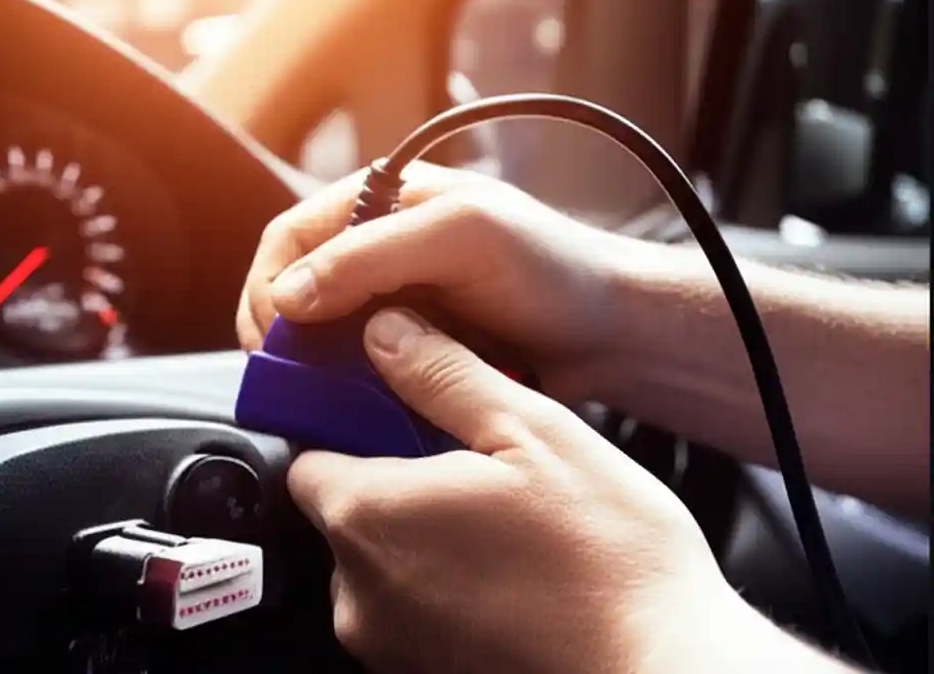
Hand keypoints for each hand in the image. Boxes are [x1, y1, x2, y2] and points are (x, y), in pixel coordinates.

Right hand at [236, 162, 642, 399]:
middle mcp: (376, 250)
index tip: (274, 338)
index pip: (289, 238)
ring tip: (322, 398)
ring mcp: (390, 303)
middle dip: (282, 335)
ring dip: (311, 368)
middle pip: (293, 290)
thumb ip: (370, 256)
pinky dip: (344, 390)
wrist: (611, 331)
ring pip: (318, 336)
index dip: (269, 287)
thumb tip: (287, 297)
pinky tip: (355, 408)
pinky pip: (353, 370)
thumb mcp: (458, 238)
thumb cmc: (550, 267)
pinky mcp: (407, 350)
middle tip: (290, 379)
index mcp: (380, 203)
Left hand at [287, 308, 858, 673]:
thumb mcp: (531, 433)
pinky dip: (445, 588)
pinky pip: (411, 612)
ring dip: (423, 537)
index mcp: (368, 517)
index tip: (396, 413)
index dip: (348, 428)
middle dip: (395, 482)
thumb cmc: (608, 560)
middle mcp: (358, 592)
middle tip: (473, 467)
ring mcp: (386, 646)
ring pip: (380, 565)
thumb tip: (385, 332)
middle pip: (344, 512)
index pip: (305, 457)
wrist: (665, 672)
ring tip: (503, 525)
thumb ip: (443, 376)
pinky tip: (510, 573)